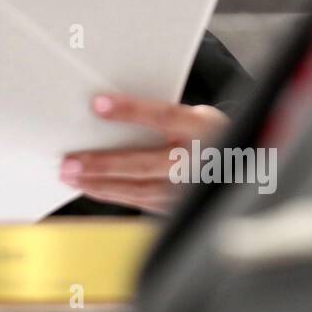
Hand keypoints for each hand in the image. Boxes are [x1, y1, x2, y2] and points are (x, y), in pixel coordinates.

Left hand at [59, 93, 229, 213]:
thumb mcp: (194, 117)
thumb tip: (109, 108)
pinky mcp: (180, 206)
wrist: (242, 167)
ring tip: (70, 175)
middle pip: (145, 164)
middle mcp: (199, 161)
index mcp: (203, 128)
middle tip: (70, 162)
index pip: (165, 116)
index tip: (98, 105)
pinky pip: (139, 201)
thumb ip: (163, 117)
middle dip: (104, 164)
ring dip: (100, 183)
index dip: (131, 110)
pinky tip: (90, 186)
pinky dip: (111, 194)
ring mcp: (191, 190)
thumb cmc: (207, 135)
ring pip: (139, 190)